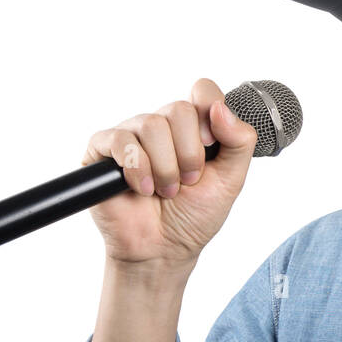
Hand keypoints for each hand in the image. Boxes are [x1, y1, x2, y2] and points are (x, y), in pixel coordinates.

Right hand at [81, 78, 259, 267]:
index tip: (210, 147)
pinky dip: (137, 168)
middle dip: (190, 154)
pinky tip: (143, 189)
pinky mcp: (102, 152)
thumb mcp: (231, 180)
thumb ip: (239, 142)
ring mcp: (131, 136)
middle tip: (188, 182)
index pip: (203, 91)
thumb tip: (221, 108)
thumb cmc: (194, 216)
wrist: (163, 250)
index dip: (209, 114)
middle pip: (179, 109)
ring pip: (150, 125)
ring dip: (165, 167)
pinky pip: (119, 141)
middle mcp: (162, 126)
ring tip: (166, 191)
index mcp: (193, 127)